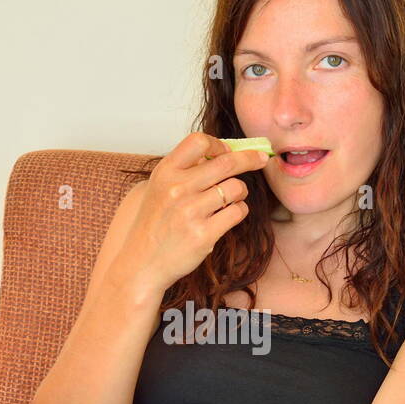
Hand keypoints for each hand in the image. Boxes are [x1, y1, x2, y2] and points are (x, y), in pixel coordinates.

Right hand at [117, 132, 269, 292]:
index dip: (219, 143)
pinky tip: (230, 215)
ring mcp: (190, 212)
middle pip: (226, 162)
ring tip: (232, 198)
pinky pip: (238, 212)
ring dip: (241, 191)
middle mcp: (177, 189)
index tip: (228, 150)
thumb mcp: (159, 188)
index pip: (198, 141)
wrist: (142, 262)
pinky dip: (240, 211)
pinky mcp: (203, 234)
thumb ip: (185, 169)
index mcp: (165, 172)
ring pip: (236, 187)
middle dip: (250, 158)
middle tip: (262, 158)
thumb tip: (223, 151)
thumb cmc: (155, 224)